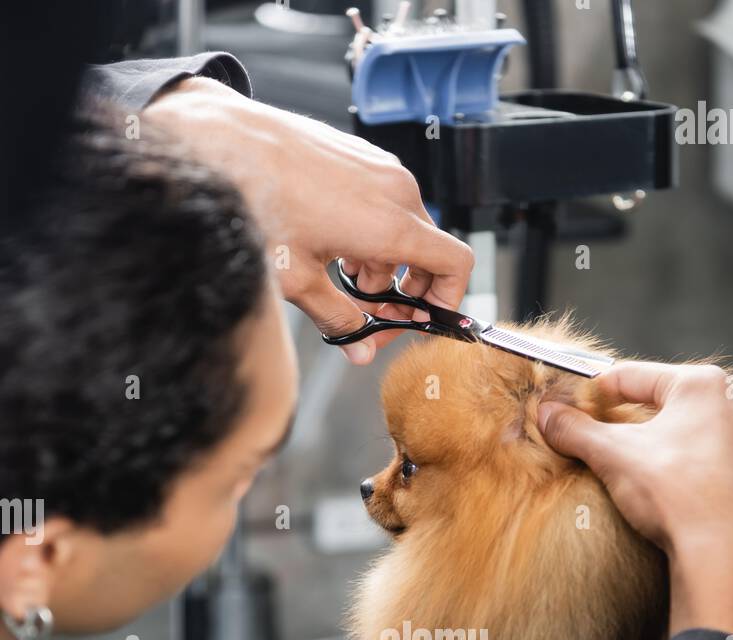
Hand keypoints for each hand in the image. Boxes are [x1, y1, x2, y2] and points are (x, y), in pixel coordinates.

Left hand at [145, 78, 473, 362]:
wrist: (220, 142)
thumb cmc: (256, 200)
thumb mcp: (298, 280)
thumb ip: (340, 321)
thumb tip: (360, 348)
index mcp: (390, 224)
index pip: (456, 265)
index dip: (447, 302)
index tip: (423, 321)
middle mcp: (395, 190)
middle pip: (428, 252)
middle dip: (406, 291)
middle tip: (375, 316)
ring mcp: (379, 168)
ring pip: (404, 229)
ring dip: (384, 265)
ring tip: (343, 280)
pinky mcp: (360, 156)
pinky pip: (384, 203)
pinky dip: (371, 234)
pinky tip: (333, 246)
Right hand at [538, 362, 732, 639]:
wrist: (715, 552)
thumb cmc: (675, 494)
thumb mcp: (612, 455)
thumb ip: (575, 429)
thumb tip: (547, 415)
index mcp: (701, 384)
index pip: (631, 375)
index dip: (592, 393)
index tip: (568, 407)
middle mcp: (728, 401)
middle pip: (655, 400)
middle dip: (619, 418)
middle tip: (588, 435)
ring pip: (675, 426)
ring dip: (643, 440)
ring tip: (616, 461)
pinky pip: (693, 451)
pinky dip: (667, 459)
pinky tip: (649, 480)